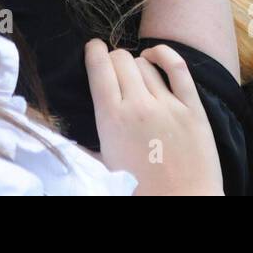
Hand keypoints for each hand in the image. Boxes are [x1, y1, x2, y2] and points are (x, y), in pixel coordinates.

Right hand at [86, 41, 224, 194]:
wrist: (183, 204)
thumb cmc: (139, 191)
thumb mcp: (103, 168)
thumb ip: (83, 145)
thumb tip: (59, 132)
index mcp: (111, 119)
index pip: (99, 69)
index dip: (93, 52)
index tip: (93, 48)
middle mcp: (138, 106)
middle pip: (121, 60)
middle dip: (113, 58)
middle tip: (112, 67)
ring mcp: (168, 104)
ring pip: (145, 63)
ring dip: (135, 63)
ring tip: (134, 73)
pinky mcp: (193, 108)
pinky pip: (178, 67)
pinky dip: (164, 54)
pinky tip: (156, 56)